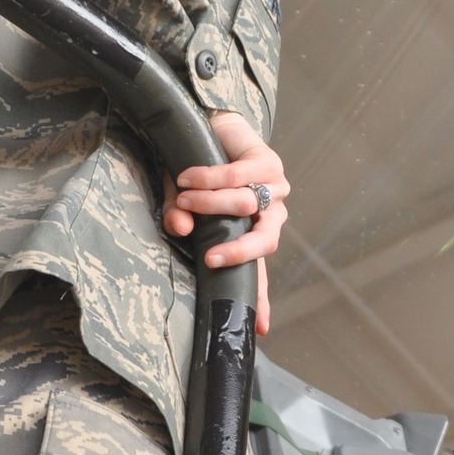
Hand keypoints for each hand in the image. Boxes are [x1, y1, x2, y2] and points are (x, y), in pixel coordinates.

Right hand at [163, 111, 287, 333]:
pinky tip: (188, 177)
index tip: (262, 328)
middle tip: (211, 256)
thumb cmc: (193, 172)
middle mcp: (269, 215)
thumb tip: (179, 229)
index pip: (258, 272)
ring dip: (210, 203)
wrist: (207, 127)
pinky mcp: (270, 162)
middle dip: (238, 252)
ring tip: (183, 196)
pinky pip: (239, 175)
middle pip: (265, 241)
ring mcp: (274, 189)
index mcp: (251, 233)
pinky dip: (210, 178)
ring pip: (244, 204)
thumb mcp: (179, 201)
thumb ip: (179, 217)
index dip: (261, 300)